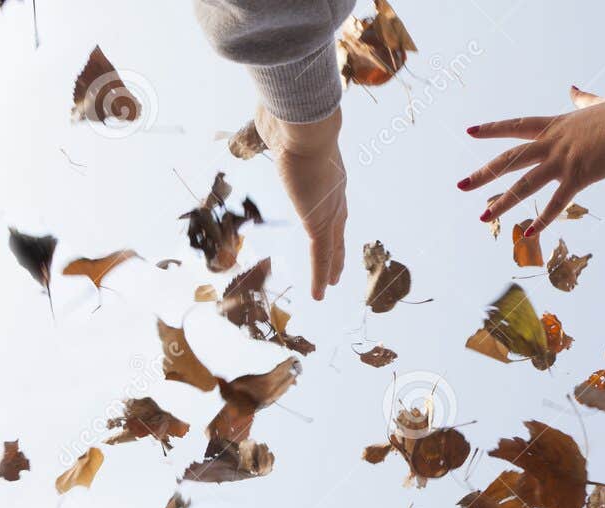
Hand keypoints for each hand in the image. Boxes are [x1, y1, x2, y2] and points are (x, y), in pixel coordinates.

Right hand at [256, 106, 346, 299]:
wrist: (304, 122)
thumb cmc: (290, 116)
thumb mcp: (283, 126)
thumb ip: (277, 129)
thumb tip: (265, 117)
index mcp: (326, 168)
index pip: (331, 197)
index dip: (331, 213)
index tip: (331, 224)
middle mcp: (333, 189)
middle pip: (339, 223)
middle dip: (339, 244)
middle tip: (339, 263)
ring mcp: (329, 206)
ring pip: (333, 243)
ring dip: (333, 264)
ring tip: (331, 283)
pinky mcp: (319, 222)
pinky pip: (321, 256)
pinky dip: (320, 276)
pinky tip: (320, 294)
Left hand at [461, 76, 604, 230]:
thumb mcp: (596, 104)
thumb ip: (581, 100)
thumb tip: (573, 89)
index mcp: (556, 126)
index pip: (516, 126)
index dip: (492, 129)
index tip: (470, 131)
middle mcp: (553, 143)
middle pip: (509, 159)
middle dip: (483, 173)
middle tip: (460, 186)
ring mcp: (564, 159)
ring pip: (524, 183)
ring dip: (502, 202)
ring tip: (482, 216)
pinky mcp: (580, 175)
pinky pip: (556, 203)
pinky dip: (541, 219)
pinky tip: (527, 233)